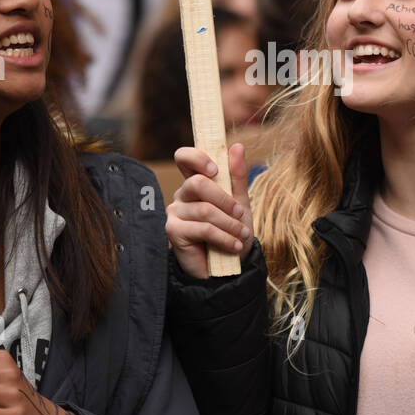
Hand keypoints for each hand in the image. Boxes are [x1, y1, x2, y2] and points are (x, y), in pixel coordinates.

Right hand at [166, 143, 253, 279]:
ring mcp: (175, 212)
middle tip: (240, 214)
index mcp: (196, 182)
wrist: (229, 267)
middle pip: (198, 183)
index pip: (184, 157)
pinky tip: (233, 246)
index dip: (197, 157)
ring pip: (204, 209)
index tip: (216, 170)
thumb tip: (237, 146)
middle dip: (225, 200)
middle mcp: (182, 195)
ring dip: (229, 224)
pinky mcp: (172, 231)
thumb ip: (237, 176)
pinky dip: (223, 237)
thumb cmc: (232, 232)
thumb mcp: (240, 203)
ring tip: (242, 235)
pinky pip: (201, 228)